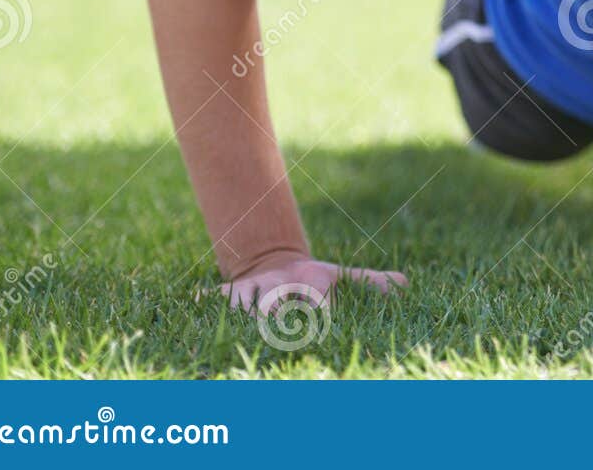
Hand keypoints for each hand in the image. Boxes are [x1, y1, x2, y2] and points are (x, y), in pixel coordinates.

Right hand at [199, 256, 407, 317]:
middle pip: (271, 301)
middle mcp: (279, 286)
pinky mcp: (229, 294)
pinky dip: (199, 303)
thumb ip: (371, 283)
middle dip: (269, 314)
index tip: (320, 321)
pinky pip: (210, 299)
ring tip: (226, 327)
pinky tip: (187, 304)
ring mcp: (252, 289)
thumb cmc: (315, 281)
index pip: (314, 297)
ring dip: (232, 312)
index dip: (318, 309)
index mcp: (308, 283)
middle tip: (269, 327)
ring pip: (238, 301)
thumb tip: (406, 284)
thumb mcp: (342, 279)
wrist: (279, 264)